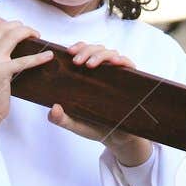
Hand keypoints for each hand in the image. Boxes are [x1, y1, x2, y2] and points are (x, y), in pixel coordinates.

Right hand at [0, 16, 52, 136]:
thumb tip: (6, 45)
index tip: (9, 25)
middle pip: (1, 26)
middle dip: (19, 25)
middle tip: (30, 32)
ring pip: (11, 35)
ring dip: (28, 32)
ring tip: (37, 37)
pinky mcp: (2, 72)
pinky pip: (23, 60)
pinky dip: (38, 57)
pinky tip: (48, 56)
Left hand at [48, 42, 152, 165]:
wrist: (116, 139)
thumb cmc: (95, 127)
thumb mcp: (74, 124)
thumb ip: (60, 119)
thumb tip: (53, 108)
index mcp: (89, 75)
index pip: (85, 51)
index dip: (78, 47)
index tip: (69, 51)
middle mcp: (104, 71)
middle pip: (97, 49)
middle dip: (86, 50)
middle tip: (76, 61)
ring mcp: (118, 74)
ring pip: (110, 53)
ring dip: (100, 55)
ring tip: (90, 65)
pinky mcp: (132, 81)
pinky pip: (128, 64)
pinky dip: (122, 60)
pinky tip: (115, 63)